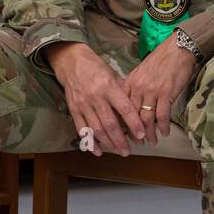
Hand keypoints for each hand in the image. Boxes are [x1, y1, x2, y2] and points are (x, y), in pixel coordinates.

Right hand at [45, 41, 143, 156]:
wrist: (72, 62)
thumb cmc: (97, 68)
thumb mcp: (114, 76)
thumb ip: (123, 93)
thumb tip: (136, 111)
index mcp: (109, 87)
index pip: (125, 109)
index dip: (134, 124)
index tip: (141, 135)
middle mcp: (96, 97)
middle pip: (110, 124)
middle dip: (121, 140)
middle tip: (129, 151)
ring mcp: (84, 105)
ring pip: (97, 129)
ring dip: (109, 143)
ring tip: (119, 151)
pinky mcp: (74, 110)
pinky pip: (82, 129)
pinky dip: (90, 142)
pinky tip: (98, 151)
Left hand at [123, 35, 198, 140]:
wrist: (177, 49)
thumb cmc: (161, 60)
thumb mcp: (141, 71)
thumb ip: (134, 86)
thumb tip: (130, 103)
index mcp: (130, 82)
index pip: (121, 107)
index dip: (122, 122)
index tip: (123, 133)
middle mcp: (138, 88)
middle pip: (132, 116)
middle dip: (134, 132)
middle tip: (136, 142)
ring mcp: (152, 91)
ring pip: (147, 118)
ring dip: (149, 132)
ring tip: (151, 141)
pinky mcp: (166, 93)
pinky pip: (162, 115)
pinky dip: (163, 126)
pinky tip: (165, 132)